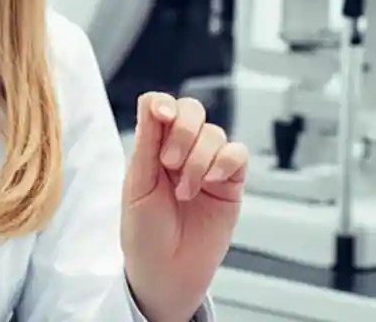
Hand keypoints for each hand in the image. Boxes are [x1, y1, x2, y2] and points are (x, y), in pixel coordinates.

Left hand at [121, 92, 248, 321]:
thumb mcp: (137, 185)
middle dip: (183, 131)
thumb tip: (153, 104)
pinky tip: (210, 182)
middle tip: (170, 164)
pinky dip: (225, 162)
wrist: (166, 271)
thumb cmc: (144, 232)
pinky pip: (238, 154)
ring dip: (199, 159)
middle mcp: (180, 151)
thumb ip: (147, 144)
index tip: (161, 116)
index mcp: (150, 147)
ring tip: (185, 191)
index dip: (163, 104)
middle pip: (192, 110)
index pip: (160, 106)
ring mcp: (207, 165)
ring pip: (215, 133)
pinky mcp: (230, 183)